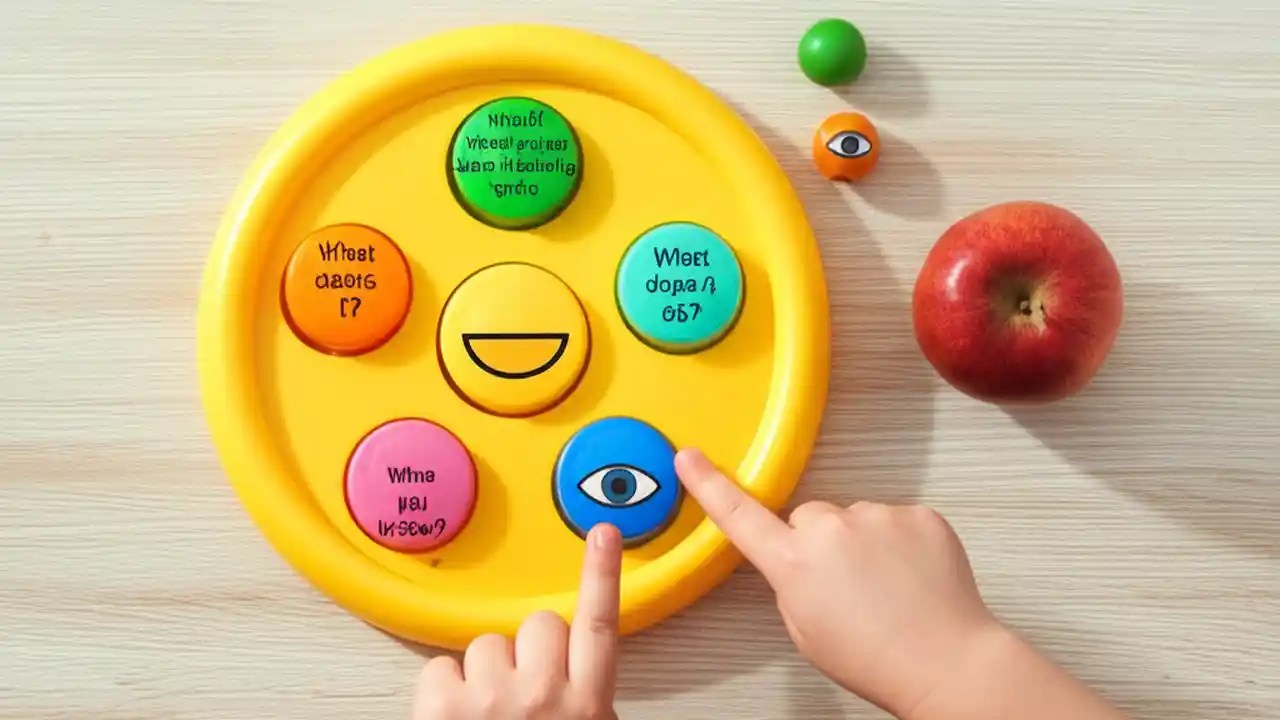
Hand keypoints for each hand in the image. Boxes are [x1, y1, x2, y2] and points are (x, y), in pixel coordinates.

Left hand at [412, 523, 622, 719]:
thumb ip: (585, 699)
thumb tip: (581, 673)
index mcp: (586, 707)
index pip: (599, 626)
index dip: (602, 575)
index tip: (603, 533)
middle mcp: (543, 696)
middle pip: (539, 625)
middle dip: (528, 649)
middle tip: (519, 695)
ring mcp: (491, 699)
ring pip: (486, 644)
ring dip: (483, 675)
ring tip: (484, 716)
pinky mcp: (444, 707)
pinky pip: (439, 668)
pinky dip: (442, 692)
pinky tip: (454, 719)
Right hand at [673, 448, 999, 715]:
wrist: (946, 662)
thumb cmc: (875, 659)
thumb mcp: (805, 631)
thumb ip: (792, 583)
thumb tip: (802, 560)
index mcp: (794, 563)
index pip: (740, 515)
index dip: (710, 485)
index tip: (688, 458)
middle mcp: (831, 530)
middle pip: (811, 518)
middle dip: (821, 543)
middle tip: (848, 588)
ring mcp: (879, 516)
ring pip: (857, 519)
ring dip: (865, 545)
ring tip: (888, 590)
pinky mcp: (919, 514)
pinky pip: (897, 520)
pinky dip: (903, 545)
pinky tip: (914, 579)